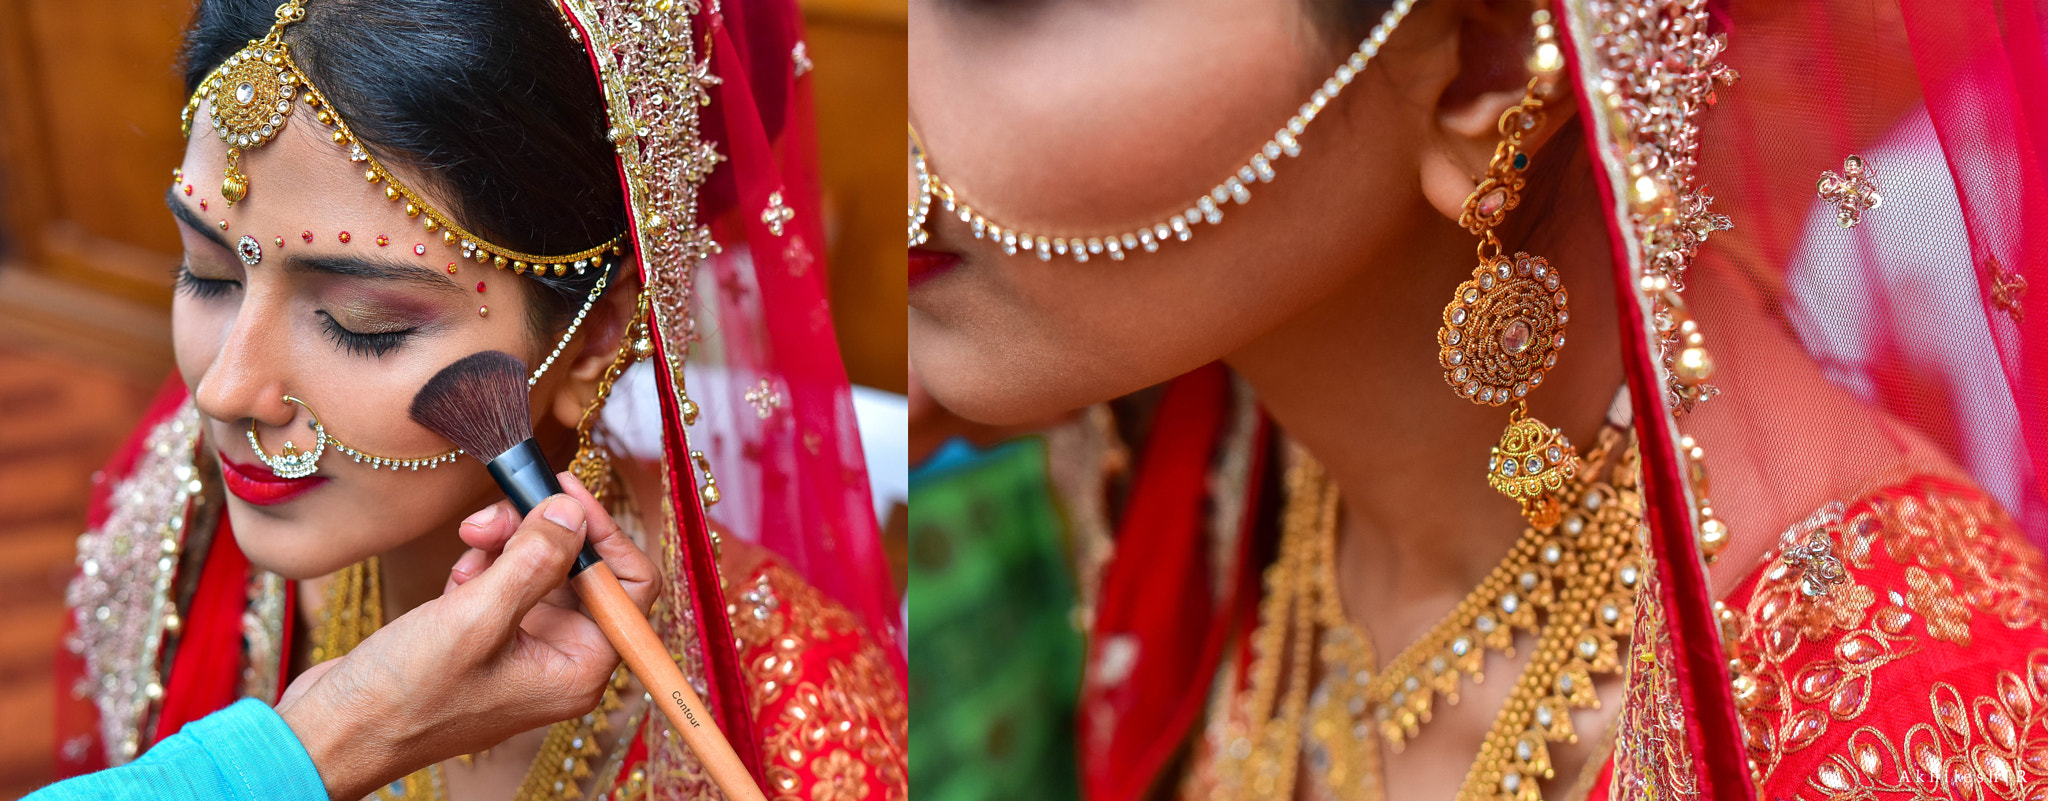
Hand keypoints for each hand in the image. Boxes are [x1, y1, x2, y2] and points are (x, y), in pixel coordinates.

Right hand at [276, 473, 659, 799]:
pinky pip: (504, 582)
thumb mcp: (477, 617)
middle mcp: (561, 661)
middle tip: (497, 510)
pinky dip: (483, 566)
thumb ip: (535, 561)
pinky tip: (456, 577)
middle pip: (580, 569)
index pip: (628, 587)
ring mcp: (524, 651)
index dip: (603, 532)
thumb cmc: (406, 695)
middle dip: (540, 532)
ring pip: (539, 568)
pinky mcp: (487, 640)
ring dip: (506, 544)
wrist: (335, 730)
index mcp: (580, 668)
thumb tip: (574, 512)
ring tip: (469, 539)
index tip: (564, 491)